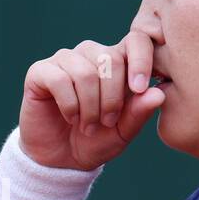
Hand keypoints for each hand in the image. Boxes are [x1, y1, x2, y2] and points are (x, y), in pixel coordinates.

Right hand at [19, 31, 166, 170]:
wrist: (60, 159)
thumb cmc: (95, 141)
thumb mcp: (123, 132)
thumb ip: (139, 113)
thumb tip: (158, 93)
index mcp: (118, 62)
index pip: (136, 41)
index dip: (141, 60)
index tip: (138, 89)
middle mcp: (91, 55)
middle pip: (110, 59)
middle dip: (112, 98)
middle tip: (106, 123)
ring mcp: (65, 60)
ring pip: (86, 73)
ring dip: (90, 107)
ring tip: (87, 125)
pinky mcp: (40, 71)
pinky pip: (60, 79)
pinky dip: (69, 105)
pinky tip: (70, 117)